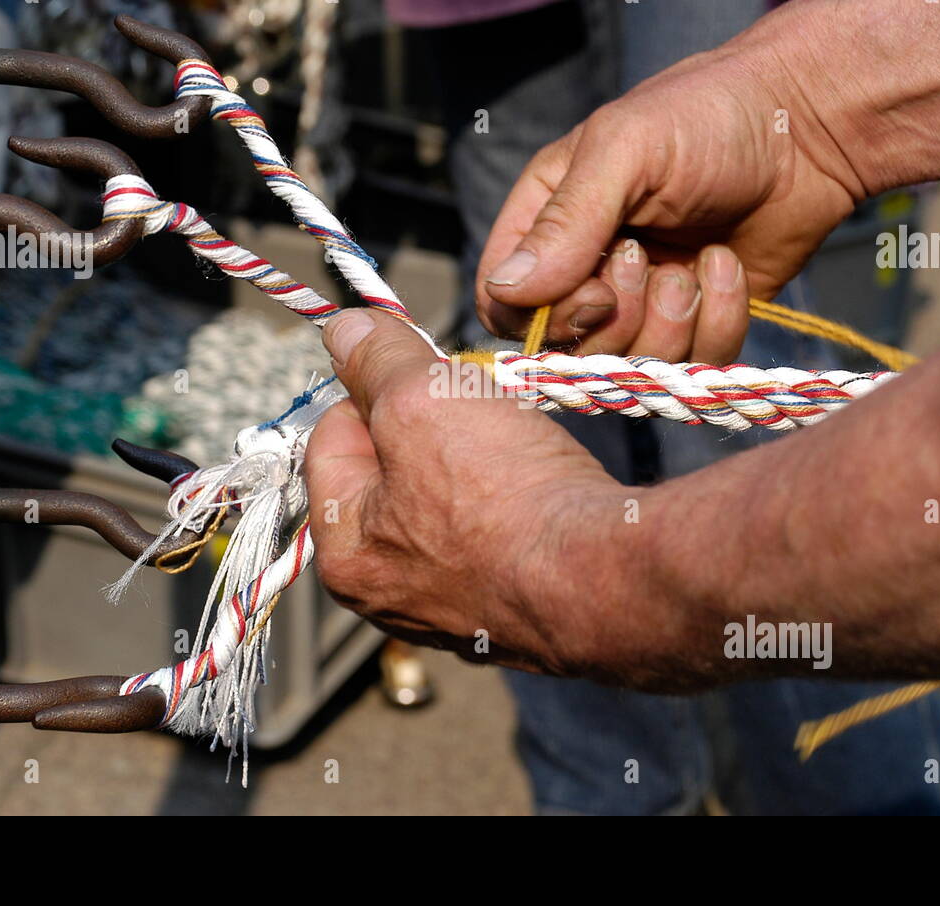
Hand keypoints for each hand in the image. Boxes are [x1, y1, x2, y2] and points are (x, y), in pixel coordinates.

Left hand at [304, 309, 653, 678]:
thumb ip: (376, 359)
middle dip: (429, 427)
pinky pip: (495, 536)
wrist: (607, 576)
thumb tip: (344, 329)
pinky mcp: (511, 610)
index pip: (332, 436)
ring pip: (447, 500)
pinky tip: (539, 488)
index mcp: (346, 552)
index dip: (376, 388)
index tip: (421, 371)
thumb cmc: (505, 495)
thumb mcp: (423, 398)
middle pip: (391, 471)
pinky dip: (513, 503)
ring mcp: (453, 608)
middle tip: (473, 407)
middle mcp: (390, 594)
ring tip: (513, 447)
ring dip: (475, 460)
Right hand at [475, 29, 863, 362]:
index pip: (504, 303)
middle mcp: (586, 268)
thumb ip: (566, 221)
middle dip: (618, 317)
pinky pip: (690, 365)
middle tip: (650, 260)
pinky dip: (716, 323)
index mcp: (546, 219)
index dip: (543, 316)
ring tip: (701, 262)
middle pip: (566, 347)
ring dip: (671, 322)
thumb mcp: (626, 152)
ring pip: (630, 366)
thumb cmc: (709, 117)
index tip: (596, 288)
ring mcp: (642, 303)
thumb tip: (509, 290)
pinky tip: (728, 267)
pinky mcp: (698, 325)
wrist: (809, 127)